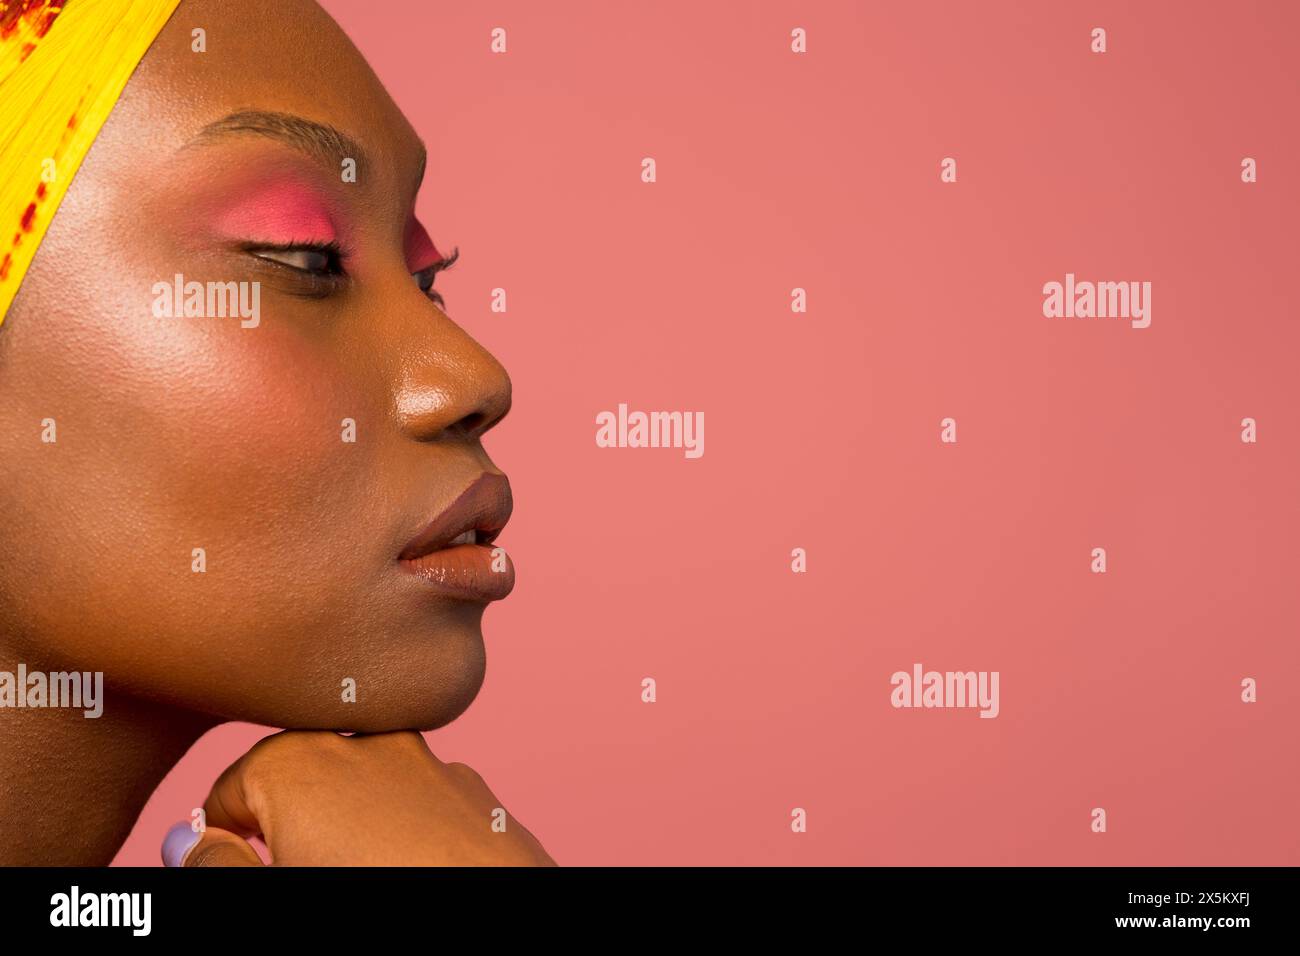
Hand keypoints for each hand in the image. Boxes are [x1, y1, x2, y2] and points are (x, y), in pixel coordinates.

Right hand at [163, 729, 555, 865]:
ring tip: (357, 873)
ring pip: (365, 794)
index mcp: (296, 761)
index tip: (236, 869)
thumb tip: (187, 842)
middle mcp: (364, 743)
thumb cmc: (368, 901)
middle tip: (299, 869)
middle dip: (287, 830)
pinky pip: (420, 807)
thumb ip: (217, 865)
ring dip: (350, 832)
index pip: (227, 795)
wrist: (497, 929)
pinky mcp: (474, 792)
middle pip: (299, 784)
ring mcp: (428, 761)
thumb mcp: (268, 891)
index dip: (223, 841)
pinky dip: (406, 835)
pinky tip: (410, 873)